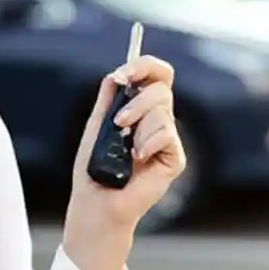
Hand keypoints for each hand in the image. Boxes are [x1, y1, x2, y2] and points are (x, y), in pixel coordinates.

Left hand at [63, 55, 184, 269]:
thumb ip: (107, 99)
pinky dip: (148, 143)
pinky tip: (138, 160)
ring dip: (137, 125)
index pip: (156, 76)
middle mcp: (157, 122)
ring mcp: (167, 140)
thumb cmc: (94, 170)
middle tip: (119, 121)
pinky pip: (167, 134)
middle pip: (162, 87)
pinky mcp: (174, 159)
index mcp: (139, 110)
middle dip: (136, 100)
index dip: (145, 66)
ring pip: (163, 110)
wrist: (97, 203)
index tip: (125, 72)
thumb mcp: (97, 126)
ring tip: (125, 148)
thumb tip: (115, 73)